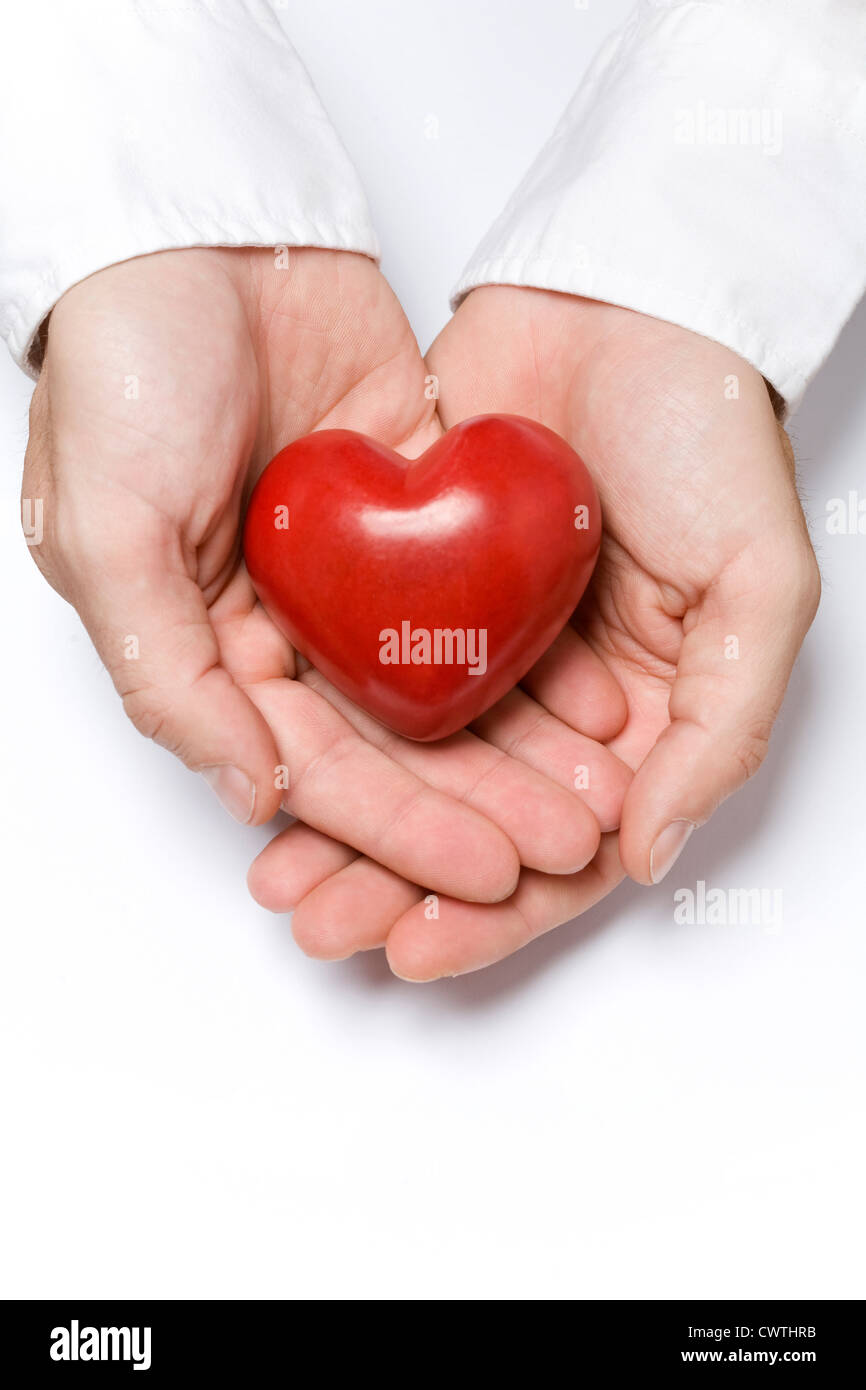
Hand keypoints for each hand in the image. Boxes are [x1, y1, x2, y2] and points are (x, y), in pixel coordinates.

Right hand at [24, 250, 622, 901]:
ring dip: (520, 745)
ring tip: (596, 793)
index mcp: (209, 647)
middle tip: (562, 846)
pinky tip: (593, 697)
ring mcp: (358, 568)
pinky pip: (484, 593)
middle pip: (396, 740)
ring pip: (449, 680)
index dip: (398, 827)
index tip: (482, 870)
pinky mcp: (419, 506)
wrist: (200, 227)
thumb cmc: (124, 367)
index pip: (314, 766)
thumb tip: (249, 791)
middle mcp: (287, 623)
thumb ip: (169, 673)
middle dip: (478, 803)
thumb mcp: (106, 532)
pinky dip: (536, 647)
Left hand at [264, 286, 818, 978]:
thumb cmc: (713, 435)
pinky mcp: (421, 588)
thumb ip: (718, 733)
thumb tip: (646, 855)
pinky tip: (272, 768)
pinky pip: (367, 678)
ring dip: (346, 828)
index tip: (417, 945)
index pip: (567, 852)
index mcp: (648, 722)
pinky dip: (324, 730)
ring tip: (281, 879)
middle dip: (394, 885)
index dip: (494, 912)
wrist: (623, 300)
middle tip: (320, 925)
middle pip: (471, 825)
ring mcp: (486, 647)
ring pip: (407, 767)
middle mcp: (560, 702)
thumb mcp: (759, 590)